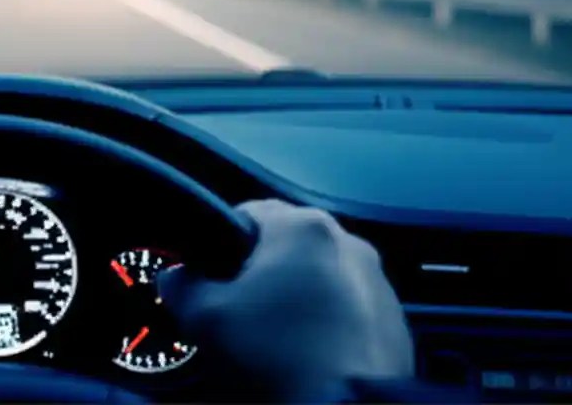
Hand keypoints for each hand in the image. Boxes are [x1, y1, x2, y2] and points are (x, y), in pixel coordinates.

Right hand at [159, 200, 412, 402]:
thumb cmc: (276, 359)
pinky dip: (327, 326)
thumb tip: (175, 277)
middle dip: (260, 274)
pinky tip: (308, 356)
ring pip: (320, 278)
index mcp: (303, 228)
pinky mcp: (396, 323)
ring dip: (297, 298)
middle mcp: (350, 244)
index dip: (219, 244)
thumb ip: (181, 285)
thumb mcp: (206, 319)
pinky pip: (349, 312)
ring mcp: (380, 284)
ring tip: (276, 340)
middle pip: (286, 247)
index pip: (247, 212)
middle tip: (238, 313)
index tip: (209, 277)